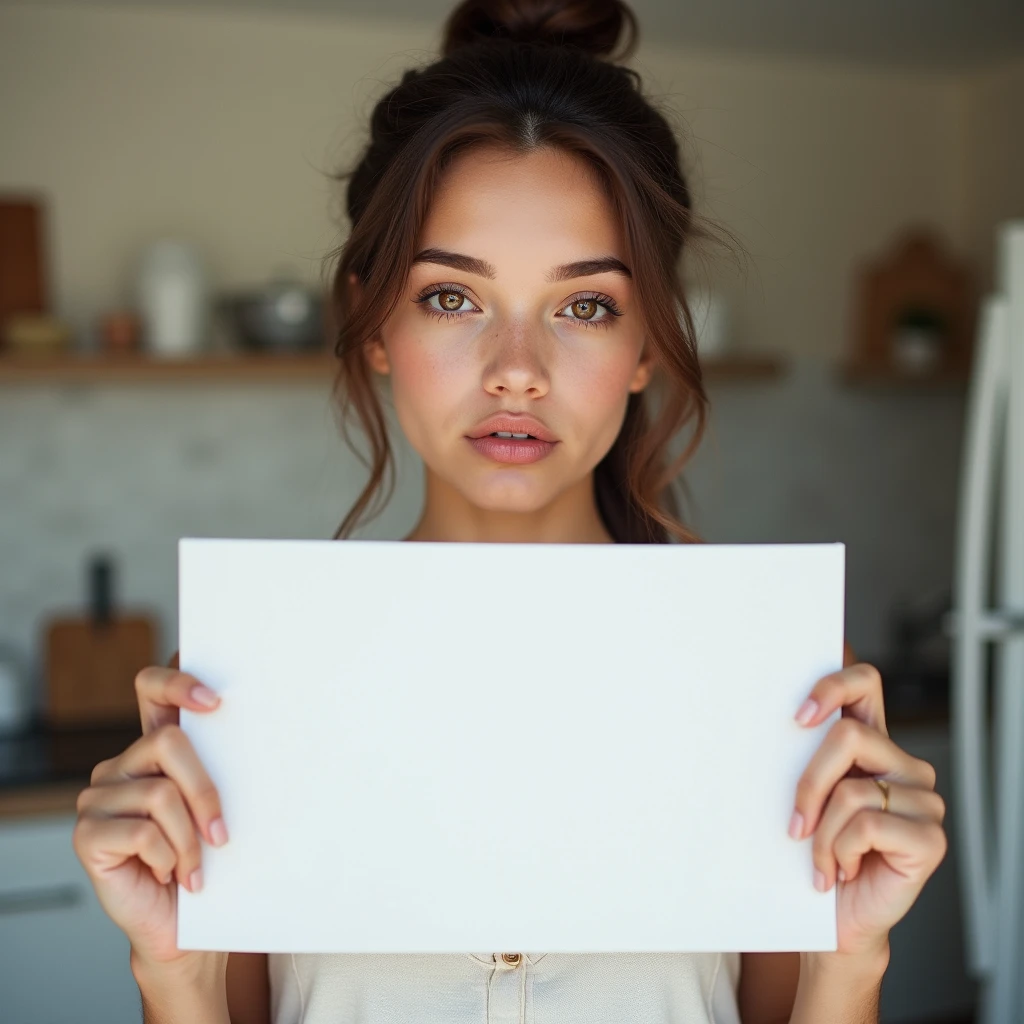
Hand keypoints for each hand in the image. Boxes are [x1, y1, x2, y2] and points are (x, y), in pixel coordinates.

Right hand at [72, 654, 228, 972]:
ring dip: (190, 837)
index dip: (177, 682)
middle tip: (222, 833)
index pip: (151, 687)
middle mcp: (122, 764)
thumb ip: (222, 769)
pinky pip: (141, 831)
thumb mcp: (219, 807)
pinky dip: (168, 856)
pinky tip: (171, 874)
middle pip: (169, 742)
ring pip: (161, 793)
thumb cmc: (208, 860)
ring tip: (197, 866)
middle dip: (205, 789)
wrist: (184, 924)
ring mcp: (99, 797)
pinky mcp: (86, 833)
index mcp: (154, 748)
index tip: (215, 701)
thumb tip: (270, 737)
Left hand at [790, 661, 946, 956]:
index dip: (833, 687)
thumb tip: (755, 727)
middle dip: (809, 782)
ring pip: (851, 789)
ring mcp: (923, 801)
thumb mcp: (803, 797)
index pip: (865, 683)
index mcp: (873, 744)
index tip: (798, 717)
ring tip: (820, 860)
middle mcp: (903, 766)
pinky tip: (840, 871)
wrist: (833, 918)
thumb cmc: (812, 853)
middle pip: (849, 736)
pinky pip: (866, 826)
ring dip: (821, 832)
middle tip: (793, 824)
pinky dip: (839, 852)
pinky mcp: (930, 838)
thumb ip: (800, 760)